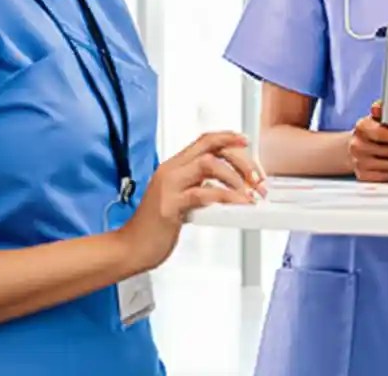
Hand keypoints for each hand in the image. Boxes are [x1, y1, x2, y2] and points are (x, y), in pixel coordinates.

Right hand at [119, 131, 265, 271]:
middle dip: (241, 161)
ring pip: (209, 165)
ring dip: (236, 177)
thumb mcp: (180, 199)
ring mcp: (169, 187)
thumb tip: (228, 185)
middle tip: (257, 178)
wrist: (130, 249)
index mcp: (173, 167)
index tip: (246, 141)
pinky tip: (239, 204)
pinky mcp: (170, 205)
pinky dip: (227, 197)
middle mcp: (170, 171)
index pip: (204, 141)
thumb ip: (198, 187)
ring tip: (249, 193)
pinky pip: (203, 193)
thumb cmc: (154, 228)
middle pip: (212, 150)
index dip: (227, 137)